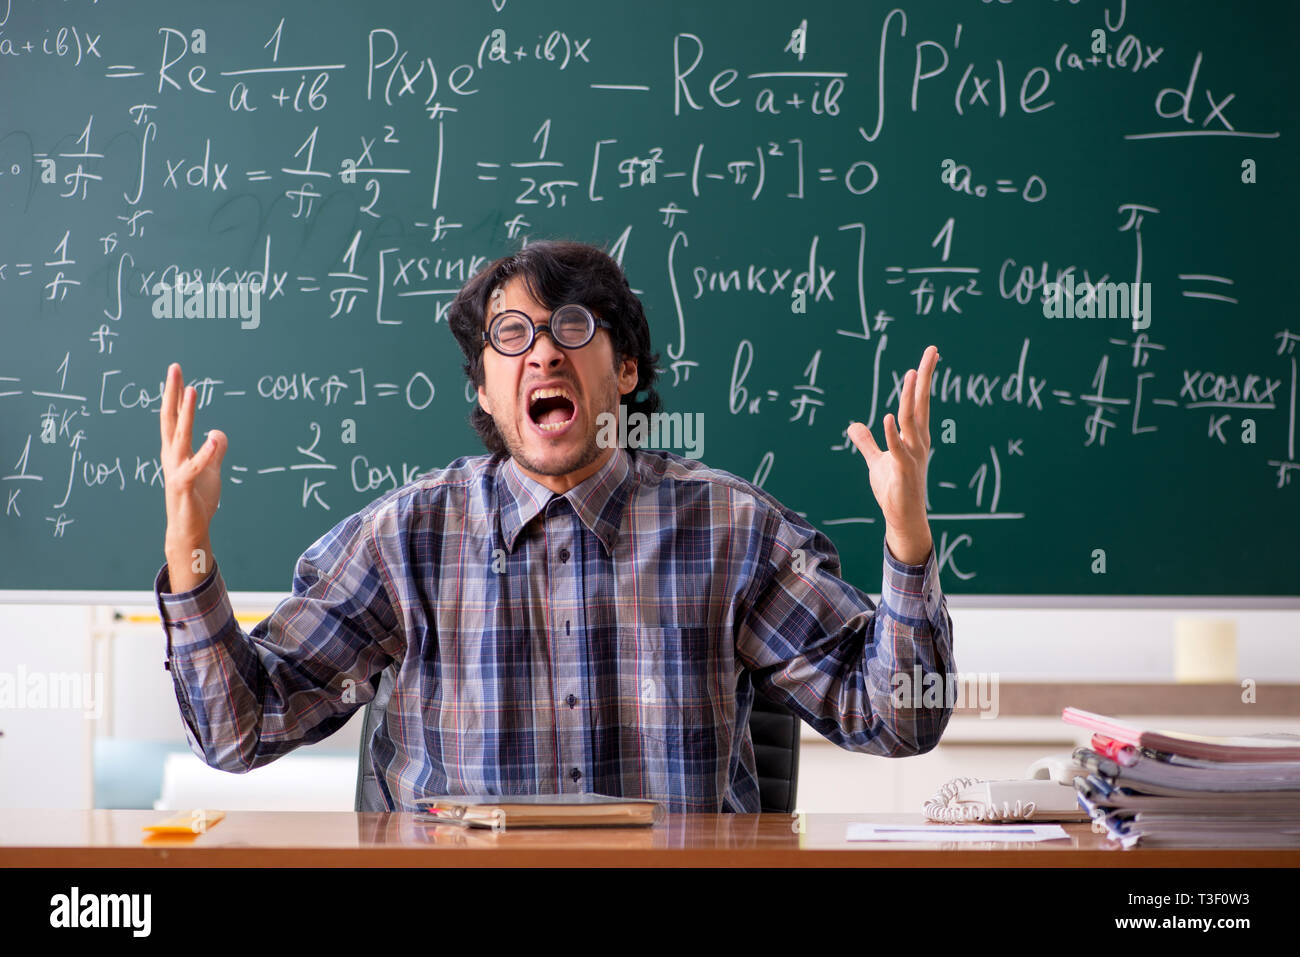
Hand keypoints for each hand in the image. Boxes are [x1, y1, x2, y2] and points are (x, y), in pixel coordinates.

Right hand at [160, 363, 225, 589]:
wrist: (189, 530)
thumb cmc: (197, 499)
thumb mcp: (211, 470)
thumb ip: (215, 451)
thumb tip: (217, 433)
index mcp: (177, 451)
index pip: (173, 417)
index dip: (175, 395)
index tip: (177, 372)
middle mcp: (172, 456)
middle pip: (170, 419)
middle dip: (173, 393)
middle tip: (175, 368)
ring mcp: (176, 470)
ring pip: (180, 437)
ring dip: (186, 413)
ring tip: (192, 391)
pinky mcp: (184, 486)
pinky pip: (195, 466)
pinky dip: (205, 452)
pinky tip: (214, 437)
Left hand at [847, 345, 938, 564]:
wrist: (903, 517)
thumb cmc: (894, 489)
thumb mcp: (876, 461)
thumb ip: (867, 442)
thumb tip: (853, 425)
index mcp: (914, 437)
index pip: (920, 402)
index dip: (923, 379)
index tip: (928, 355)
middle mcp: (918, 442)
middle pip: (921, 404)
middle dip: (926, 378)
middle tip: (931, 351)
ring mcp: (913, 455)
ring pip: (911, 421)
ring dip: (909, 398)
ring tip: (911, 374)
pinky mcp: (903, 470)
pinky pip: (898, 449)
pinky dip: (892, 433)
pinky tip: (886, 417)